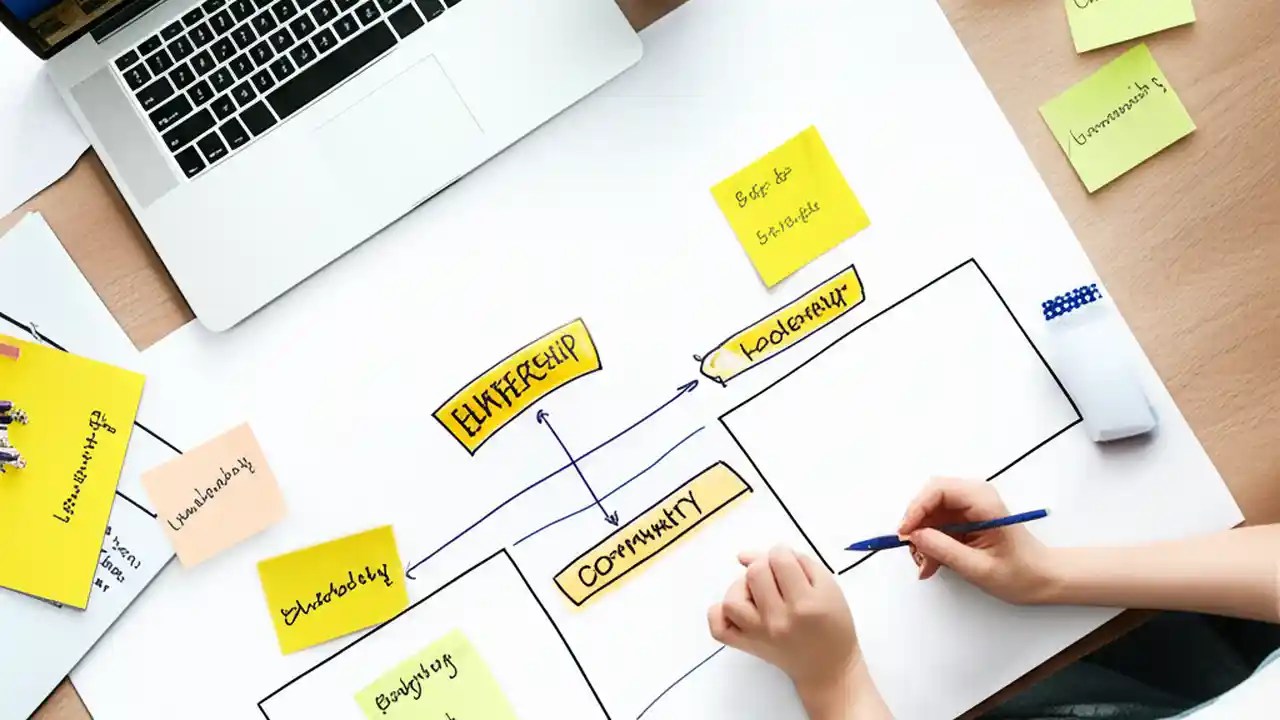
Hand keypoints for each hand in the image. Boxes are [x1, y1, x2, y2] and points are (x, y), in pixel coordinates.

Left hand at [708, 546, 888, 718]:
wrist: (828, 667)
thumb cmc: (833, 624)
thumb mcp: (827, 585)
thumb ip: (795, 560)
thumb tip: (747, 555)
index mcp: (805, 604)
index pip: (779, 559)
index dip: (782, 553)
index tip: (789, 564)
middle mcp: (779, 620)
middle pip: (755, 573)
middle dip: (764, 566)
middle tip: (777, 579)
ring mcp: (759, 634)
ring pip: (732, 598)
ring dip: (742, 588)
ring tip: (758, 594)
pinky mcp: (746, 645)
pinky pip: (718, 627)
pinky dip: (721, 614)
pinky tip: (739, 609)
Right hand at [898, 477, 1052, 603]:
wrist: (1043, 578)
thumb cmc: (1021, 573)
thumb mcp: (980, 567)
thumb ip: (944, 550)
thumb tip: (914, 536)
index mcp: (983, 501)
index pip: (938, 489)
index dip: (916, 508)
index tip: (905, 533)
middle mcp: (974, 497)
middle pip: (930, 498)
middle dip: (916, 524)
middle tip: (913, 551)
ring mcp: (969, 508)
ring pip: (930, 513)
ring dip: (922, 538)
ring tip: (925, 565)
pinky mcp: (965, 520)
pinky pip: (937, 525)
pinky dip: (930, 543)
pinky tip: (932, 564)